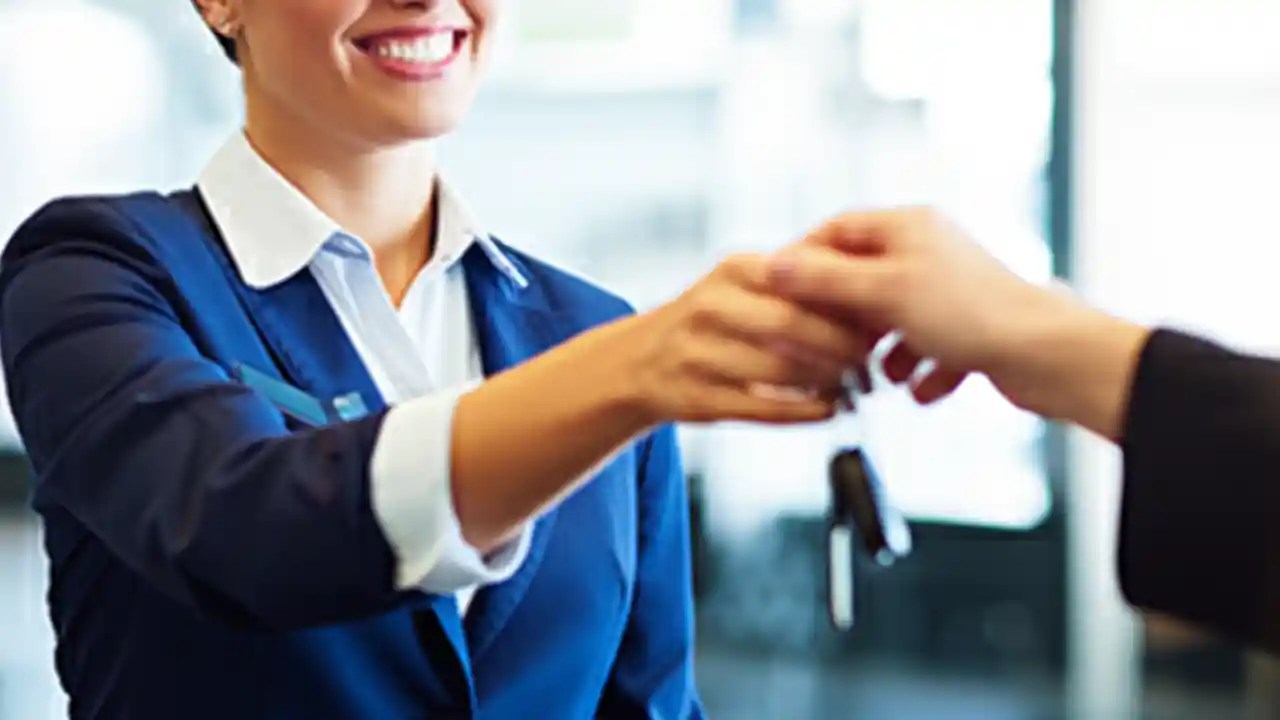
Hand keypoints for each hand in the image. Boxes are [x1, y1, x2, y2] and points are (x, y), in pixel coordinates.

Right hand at [621, 253, 871, 424]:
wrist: (637, 363)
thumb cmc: (711, 322)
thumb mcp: (743, 285)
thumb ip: (797, 284)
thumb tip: (869, 293)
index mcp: (733, 270)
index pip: (802, 278)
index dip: (846, 301)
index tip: (878, 317)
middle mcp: (710, 307)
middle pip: (792, 324)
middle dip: (842, 346)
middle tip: (871, 359)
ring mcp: (699, 355)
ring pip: (780, 371)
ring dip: (829, 383)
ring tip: (856, 386)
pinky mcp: (698, 398)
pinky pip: (764, 409)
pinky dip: (805, 412)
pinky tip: (829, 409)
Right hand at [766, 208, 1150, 437]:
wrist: (1046, 356)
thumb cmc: (970, 314)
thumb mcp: (881, 293)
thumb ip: (823, 281)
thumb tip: (771, 265)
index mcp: (908, 227)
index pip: (836, 230)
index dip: (804, 262)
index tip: (781, 294)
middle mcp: (929, 251)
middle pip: (862, 279)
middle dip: (844, 318)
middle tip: (824, 345)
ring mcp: (951, 289)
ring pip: (892, 320)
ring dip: (882, 352)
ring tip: (880, 376)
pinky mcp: (971, 328)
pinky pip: (928, 350)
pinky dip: (921, 371)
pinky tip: (924, 388)